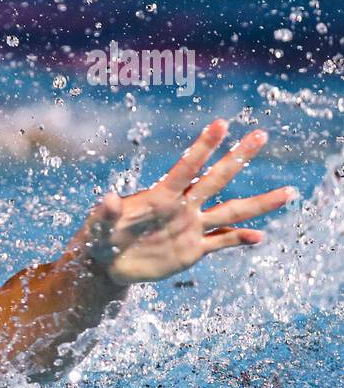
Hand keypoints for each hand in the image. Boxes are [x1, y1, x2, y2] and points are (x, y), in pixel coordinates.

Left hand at [79, 119, 294, 284]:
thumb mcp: (98, 226)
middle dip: (238, 158)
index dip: (202, 147)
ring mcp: (190, 227)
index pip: (186, 168)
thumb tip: (107, 198)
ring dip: (260, 203)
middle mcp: (182, 207)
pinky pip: (221, 242)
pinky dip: (240, 240)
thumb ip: (105, 213)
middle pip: (216, 179)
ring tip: (289, 192)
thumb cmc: (99, 238)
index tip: (220, 124)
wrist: (106, 263)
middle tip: (261, 135)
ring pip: (231, 212)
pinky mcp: (192, 249)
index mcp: (161, 197)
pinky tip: (260, 238)